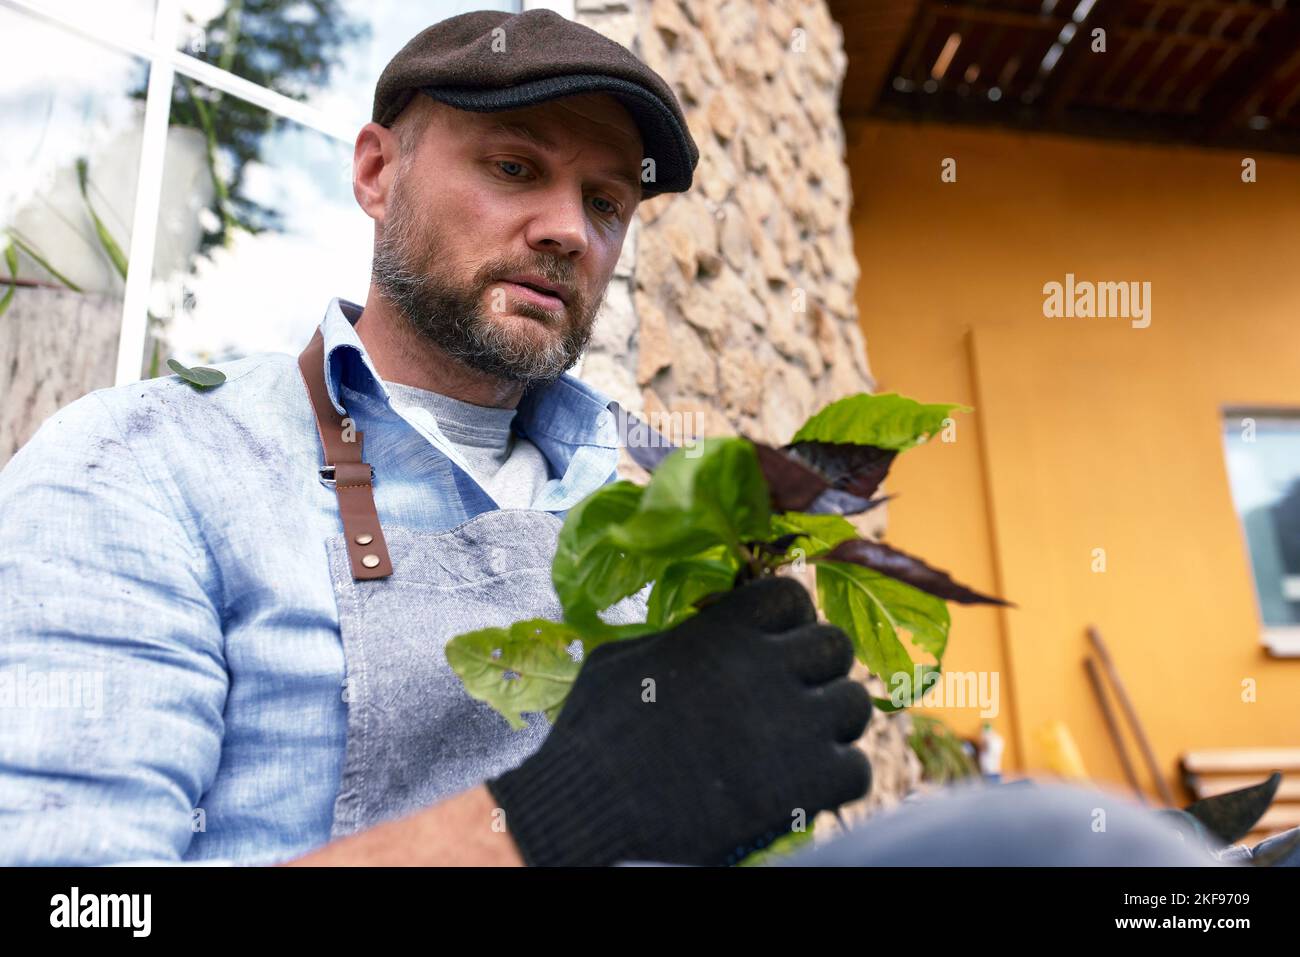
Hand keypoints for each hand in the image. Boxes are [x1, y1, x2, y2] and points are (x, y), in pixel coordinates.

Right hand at [486, 576, 872, 865]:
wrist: (590, 812)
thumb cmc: (591, 736)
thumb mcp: (622, 661)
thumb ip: (676, 640)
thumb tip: (703, 633)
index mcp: (723, 630)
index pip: (791, 597)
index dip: (786, 622)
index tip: (771, 646)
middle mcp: (768, 666)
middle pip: (835, 646)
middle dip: (816, 668)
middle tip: (789, 696)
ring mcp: (794, 724)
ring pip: (855, 703)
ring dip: (831, 721)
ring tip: (799, 742)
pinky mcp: (808, 783)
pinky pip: (856, 768)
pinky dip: (834, 778)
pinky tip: (802, 787)